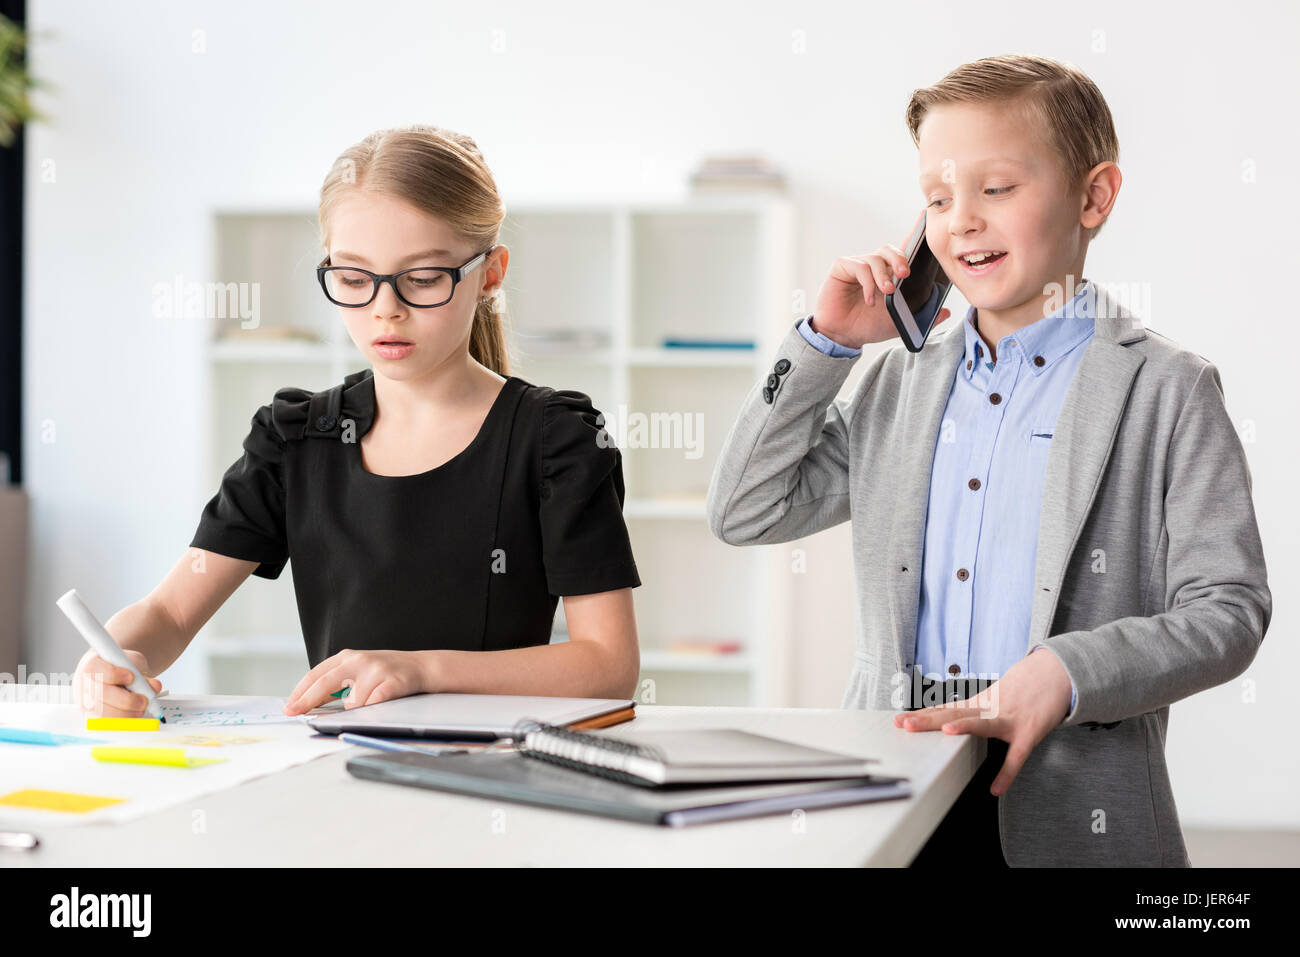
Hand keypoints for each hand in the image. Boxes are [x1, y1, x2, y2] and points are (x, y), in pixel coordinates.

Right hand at [72, 647, 163, 716]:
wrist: (115, 673)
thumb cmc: (121, 667)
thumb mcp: (133, 662)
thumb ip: (141, 672)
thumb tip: (154, 686)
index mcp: (91, 666)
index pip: (95, 670)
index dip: (114, 674)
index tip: (131, 677)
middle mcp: (84, 686)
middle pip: (99, 695)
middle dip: (126, 700)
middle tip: (144, 700)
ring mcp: (86, 704)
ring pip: (102, 714)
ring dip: (126, 714)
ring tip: (141, 709)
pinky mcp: (92, 719)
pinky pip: (105, 726)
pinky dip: (122, 723)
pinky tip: (134, 718)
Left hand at [282, 649, 432, 714]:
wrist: (422, 667)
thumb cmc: (386, 673)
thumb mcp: (358, 671)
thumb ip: (335, 683)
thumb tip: (308, 704)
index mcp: (347, 656)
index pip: (316, 674)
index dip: (300, 692)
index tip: (289, 707)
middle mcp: (359, 660)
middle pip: (325, 683)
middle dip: (307, 701)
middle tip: (295, 714)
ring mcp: (376, 670)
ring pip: (352, 702)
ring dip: (356, 710)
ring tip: (370, 702)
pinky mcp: (392, 682)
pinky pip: (372, 705)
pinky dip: (371, 711)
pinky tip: (377, 705)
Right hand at [812, 229, 951, 349]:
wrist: (843, 336)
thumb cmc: (868, 326)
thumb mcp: (900, 323)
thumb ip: (921, 317)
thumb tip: (946, 312)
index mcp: (890, 274)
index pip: (905, 249)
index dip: (915, 231)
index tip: (926, 215)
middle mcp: (874, 266)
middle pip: (890, 249)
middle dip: (900, 258)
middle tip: (906, 273)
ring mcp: (858, 265)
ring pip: (876, 258)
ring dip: (884, 275)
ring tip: (888, 292)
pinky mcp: (842, 267)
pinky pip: (859, 267)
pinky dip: (867, 283)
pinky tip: (869, 300)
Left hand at [891, 649, 1073, 795]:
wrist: (1054, 674)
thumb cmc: (1022, 688)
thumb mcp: (994, 696)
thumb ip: (973, 709)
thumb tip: (951, 718)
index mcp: (979, 703)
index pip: (945, 709)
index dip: (921, 715)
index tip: (897, 720)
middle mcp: (989, 709)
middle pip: (954, 712)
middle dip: (929, 719)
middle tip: (905, 724)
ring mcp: (1008, 720)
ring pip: (983, 724)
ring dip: (965, 726)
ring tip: (945, 732)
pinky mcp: (1028, 733)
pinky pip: (1016, 756)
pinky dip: (1007, 773)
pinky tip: (996, 788)